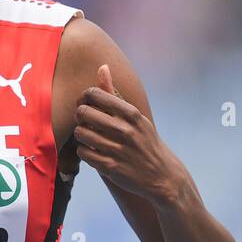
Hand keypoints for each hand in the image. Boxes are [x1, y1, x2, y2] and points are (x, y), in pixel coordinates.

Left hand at [73, 64, 185, 203]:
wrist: (161, 175)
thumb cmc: (144, 140)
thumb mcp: (135, 116)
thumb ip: (114, 93)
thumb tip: (102, 67)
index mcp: (131, 113)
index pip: (94, 94)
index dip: (85, 98)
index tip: (88, 105)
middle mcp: (125, 130)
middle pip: (83, 113)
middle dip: (80, 116)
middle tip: (85, 121)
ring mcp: (117, 149)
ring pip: (80, 133)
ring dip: (81, 135)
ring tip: (88, 136)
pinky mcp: (110, 167)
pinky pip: (83, 153)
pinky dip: (84, 151)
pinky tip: (92, 151)